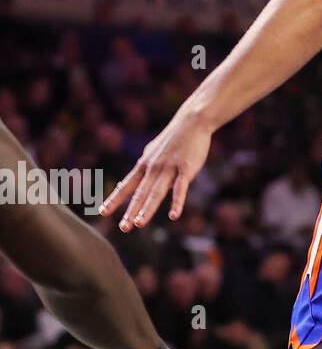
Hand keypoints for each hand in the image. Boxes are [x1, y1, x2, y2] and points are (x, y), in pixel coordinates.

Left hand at [99, 106, 212, 228]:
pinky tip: (174, 216)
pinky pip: (181, 188)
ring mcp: (170, 168)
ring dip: (148, 208)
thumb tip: (141, 180)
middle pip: (141, 192)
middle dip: (131, 210)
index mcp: (144, 164)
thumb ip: (148, 167)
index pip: (126, 185)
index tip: (102, 212)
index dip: (114, 199)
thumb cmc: (174, 137)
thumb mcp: (155, 151)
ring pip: (157, 192)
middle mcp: (154, 167)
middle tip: (124, 228)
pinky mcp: (186, 168)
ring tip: (139, 224)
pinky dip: (177, 202)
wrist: (192, 121)